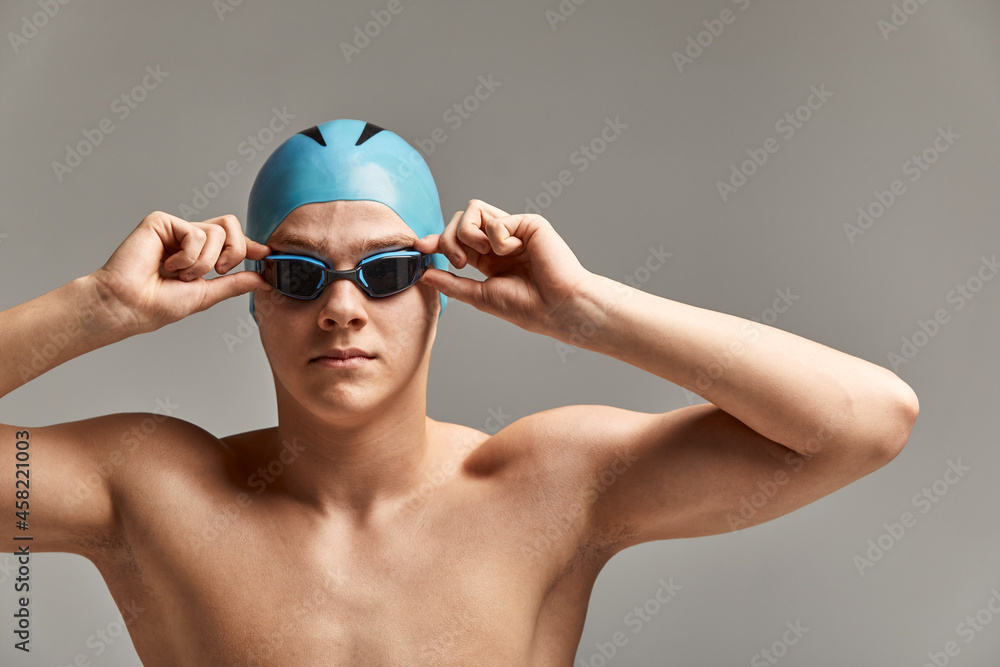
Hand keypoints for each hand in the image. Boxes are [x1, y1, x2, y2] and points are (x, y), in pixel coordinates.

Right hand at [92, 211, 270, 332]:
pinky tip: (168, 265)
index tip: (267, 254)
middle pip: (231, 226)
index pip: (231, 240)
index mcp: (198, 254)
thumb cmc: (158, 304)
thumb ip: (233, 284)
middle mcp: (188, 238)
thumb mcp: (206, 294)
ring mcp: (175, 228)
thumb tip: (262, 279)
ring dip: (204, 263)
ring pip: (217, 232)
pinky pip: (196, 233)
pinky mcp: (161, 221)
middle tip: (219, 271)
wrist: (129, 305)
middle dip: (234, 252)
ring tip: (181, 274)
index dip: (251, 245)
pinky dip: (189, 257)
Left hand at [413, 199, 595, 335]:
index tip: (421, 248)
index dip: (436, 240)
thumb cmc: (527, 306)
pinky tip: (514, 251)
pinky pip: (494, 219)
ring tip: (484, 255)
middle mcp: (499, 241)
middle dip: (449, 240)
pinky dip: (497, 239)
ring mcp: (513, 230)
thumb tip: (424, 274)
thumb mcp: (480, 295)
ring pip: (472, 210)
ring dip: (468, 235)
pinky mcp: (527, 222)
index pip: (456, 239)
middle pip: (459, 220)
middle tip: (461, 263)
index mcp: (489, 258)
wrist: (556, 307)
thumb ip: (451, 283)